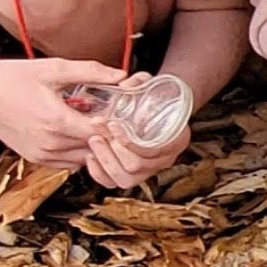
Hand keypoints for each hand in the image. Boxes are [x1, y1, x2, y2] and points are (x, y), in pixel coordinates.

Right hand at [0, 58, 124, 168]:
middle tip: (111, 117)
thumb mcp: (55, 69)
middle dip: (107, 136)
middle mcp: (51, 143)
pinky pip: (66, 163)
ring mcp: (42, 154)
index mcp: (58, 121)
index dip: (115, 125)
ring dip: (92, 146)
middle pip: (95, 149)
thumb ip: (91, 71)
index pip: (102, 134)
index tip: (122, 112)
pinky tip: (74, 132)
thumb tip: (121, 74)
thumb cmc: (14, 78)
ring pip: (82, 159)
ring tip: (92, 124)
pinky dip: (76, 152)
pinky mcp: (34, 158)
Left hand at [85, 72, 189, 190]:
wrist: (159, 106)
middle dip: (111, 150)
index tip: (113, 124)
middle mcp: (164, 160)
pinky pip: (114, 183)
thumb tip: (124, 85)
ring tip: (93, 141)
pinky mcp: (132, 175)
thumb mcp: (151, 84)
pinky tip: (90, 156)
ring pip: (125, 179)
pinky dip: (99, 173)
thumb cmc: (155, 96)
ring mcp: (149, 170)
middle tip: (96, 131)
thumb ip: (140, 82)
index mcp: (177, 140)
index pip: (151, 151)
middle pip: (136, 167)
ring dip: (104, 161)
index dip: (129, 141)